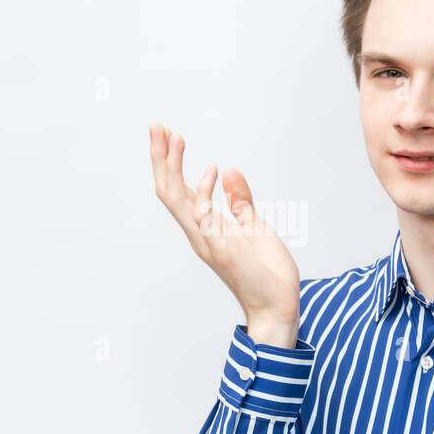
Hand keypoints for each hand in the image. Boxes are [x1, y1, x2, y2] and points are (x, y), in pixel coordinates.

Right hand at [148, 123, 300, 341]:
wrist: (277, 307)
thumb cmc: (266, 273)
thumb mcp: (254, 226)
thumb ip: (240, 202)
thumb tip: (230, 172)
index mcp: (205, 227)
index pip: (178, 189)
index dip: (170, 161)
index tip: (170, 134)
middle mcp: (199, 233)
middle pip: (168, 190)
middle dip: (161, 157)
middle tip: (156, 125)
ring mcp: (207, 241)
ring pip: (176, 200)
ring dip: (172, 167)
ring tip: (172, 137)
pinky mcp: (221, 249)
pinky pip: (203, 216)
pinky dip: (202, 192)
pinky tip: (211, 170)